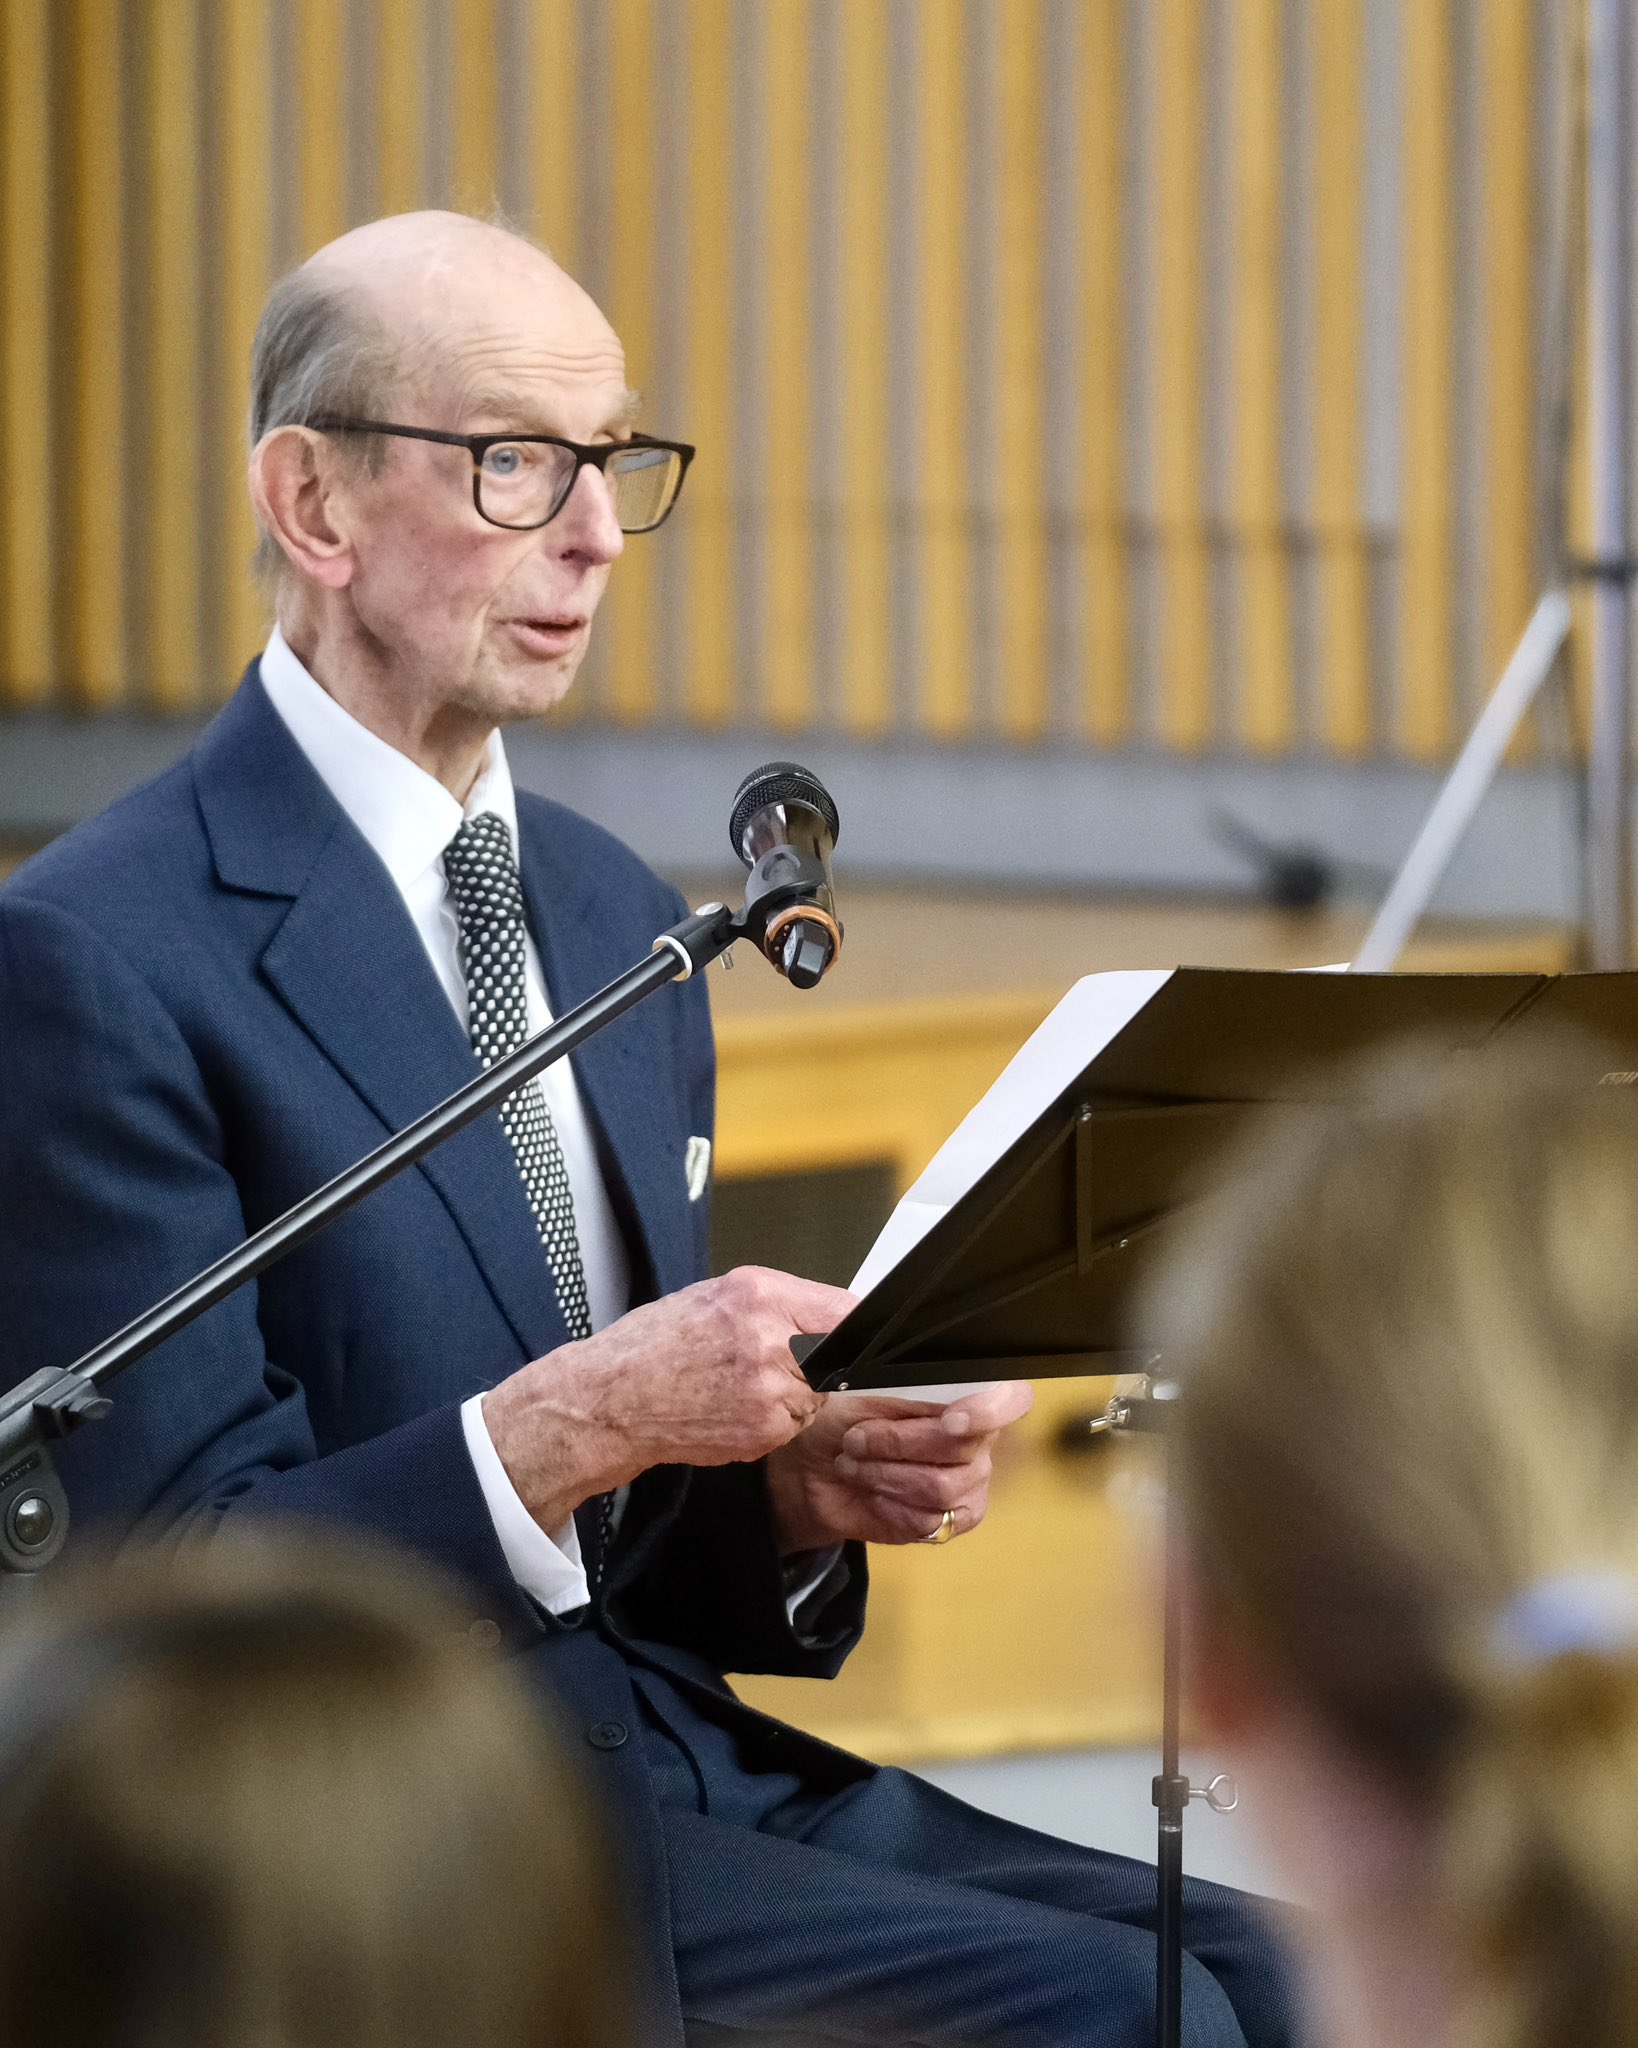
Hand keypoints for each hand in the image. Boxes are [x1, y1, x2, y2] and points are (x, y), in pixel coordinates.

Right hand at [481, 1266, 854, 1528]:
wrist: (613, 1399)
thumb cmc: (656, 1344)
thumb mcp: (718, 1296)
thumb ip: (780, 1302)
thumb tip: (835, 1315)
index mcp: (760, 1295)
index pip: (846, 1308)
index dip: (856, 1324)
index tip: (861, 1331)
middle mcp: (770, 1340)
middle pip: (839, 1354)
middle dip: (823, 1358)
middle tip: (784, 1359)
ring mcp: (770, 1391)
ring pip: (820, 1392)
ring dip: (800, 1390)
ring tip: (746, 1382)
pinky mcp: (764, 1431)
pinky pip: (795, 1422)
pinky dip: (777, 1417)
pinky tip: (736, 1406)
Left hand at [764, 1380, 1034, 1551]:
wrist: (814, 1470)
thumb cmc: (839, 1415)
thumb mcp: (855, 1382)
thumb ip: (885, 1370)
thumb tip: (885, 1348)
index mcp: (964, 1390)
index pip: (1011, 1397)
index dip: (989, 1409)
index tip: (950, 1420)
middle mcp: (978, 1436)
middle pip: (963, 1444)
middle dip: (897, 1441)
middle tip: (855, 1438)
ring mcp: (970, 1480)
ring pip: (942, 1486)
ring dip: (884, 1474)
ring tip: (852, 1464)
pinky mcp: (952, 1519)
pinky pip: (930, 1519)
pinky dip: (889, 1505)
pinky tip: (870, 1493)